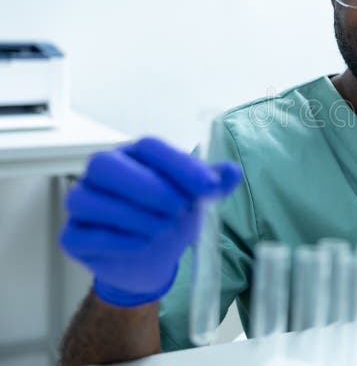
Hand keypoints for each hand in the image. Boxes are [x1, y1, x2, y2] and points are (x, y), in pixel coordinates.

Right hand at [60, 137, 241, 306]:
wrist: (150, 261)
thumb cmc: (170, 218)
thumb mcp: (196, 200)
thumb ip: (213, 184)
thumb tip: (232, 171)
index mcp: (135, 156)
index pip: (149, 147)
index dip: (180, 164)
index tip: (209, 186)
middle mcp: (102, 173)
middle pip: (106, 164)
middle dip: (147, 187)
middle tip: (179, 208)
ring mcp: (82, 203)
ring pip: (88, 199)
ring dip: (133, 215)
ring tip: (164, 228)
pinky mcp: (73, 236)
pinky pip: (82, 233)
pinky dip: (117, 239)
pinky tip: (145, 243)